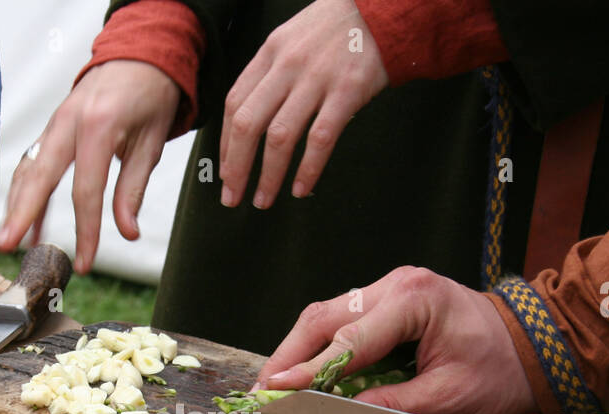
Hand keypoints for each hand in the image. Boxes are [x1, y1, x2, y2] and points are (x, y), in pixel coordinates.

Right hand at [0, 60, 180, 272]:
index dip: (85, 232)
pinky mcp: (50, 130)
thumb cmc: (150, 97)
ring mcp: (54, 124)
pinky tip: (26, 224)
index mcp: (99, 127)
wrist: (138, 55)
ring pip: (28, 169)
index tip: (83, 265)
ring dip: (16, 206)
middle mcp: (68, 123)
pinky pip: (33, 164)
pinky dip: (25, 193)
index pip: (86, 190)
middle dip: (21, 214)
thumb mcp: (152, 144)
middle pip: (39, 176)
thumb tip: (127, 233)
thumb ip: (133, 190)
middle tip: (6, 246)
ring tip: (9, 242)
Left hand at [219, 0, 387, 208]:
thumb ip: (271, 72)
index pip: (234, 104)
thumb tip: (251, 115)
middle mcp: (287, 66)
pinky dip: (307, 169)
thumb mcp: (293, 38)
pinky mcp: (347, 92)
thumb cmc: (336, 29)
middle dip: (236, 167)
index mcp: (270, 53)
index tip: (226, 171)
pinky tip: (300, 189)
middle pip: (248, 124)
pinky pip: (320, 139)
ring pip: (280, 137)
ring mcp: (317, 79)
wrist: (383, 10)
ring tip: (263, 200)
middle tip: (232, 196)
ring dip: (268, 176)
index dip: (225, 143)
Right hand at [257, 266, 537, 413]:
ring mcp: (389, 288)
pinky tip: (301, 371)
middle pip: (323, 317)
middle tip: (261, 391)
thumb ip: (391, 405)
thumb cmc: (501, 370)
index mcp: (414, 300)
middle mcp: (396, 284)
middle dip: (288, 355)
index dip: (306, 370)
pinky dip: (317, 346)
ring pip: (325, 315)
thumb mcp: (448, 398)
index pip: (346, 341)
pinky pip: (341, 320)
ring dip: (297, 350)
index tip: (275, 391)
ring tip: (273, 384)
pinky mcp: (387, 301)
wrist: (533, 346)